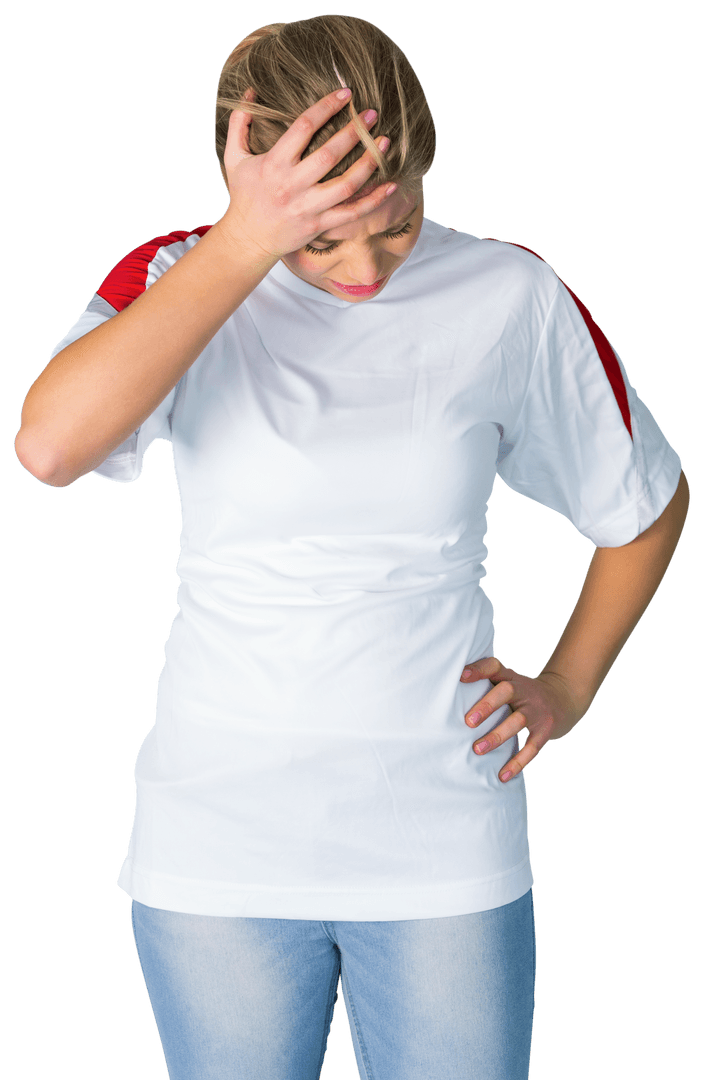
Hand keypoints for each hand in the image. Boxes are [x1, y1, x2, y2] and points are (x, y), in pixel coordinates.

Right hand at [219, 87, 393, 259]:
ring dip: (369, 164)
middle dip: (354, 132)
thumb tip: (249, 93)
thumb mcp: (234, 158)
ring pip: (346, 185)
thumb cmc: (244, 195)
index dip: (326, 107)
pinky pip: (351, 213)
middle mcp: (293, 185)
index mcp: (274, 164)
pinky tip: (392, 185)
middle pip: (330, 155)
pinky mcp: (319, 225)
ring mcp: (308, 207)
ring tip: (385, 143)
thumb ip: (240, 124)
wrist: (248, 239)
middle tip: (372, 114)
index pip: (304, 128)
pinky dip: (373, 200)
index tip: (345, 94)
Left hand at [459, 657, 583, 781]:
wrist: (563, 698)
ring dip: (497, 736)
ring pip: (518, 721)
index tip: (460, 676)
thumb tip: (445, 695)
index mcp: (511, 677)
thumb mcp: (509, 681)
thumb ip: (485, 684)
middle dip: (487, 706)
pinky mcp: (545, 730)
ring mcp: (537, 710)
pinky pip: (532, 747)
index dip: (478, 669)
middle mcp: (524, 691)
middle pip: (507, 691)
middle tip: (468, 722)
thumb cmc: (523, 693)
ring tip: (478, 749)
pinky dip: (517, 762)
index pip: (494, 667)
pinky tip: (502, 775)